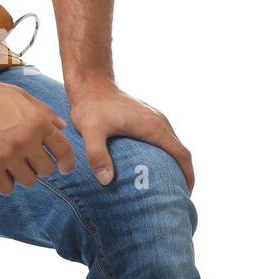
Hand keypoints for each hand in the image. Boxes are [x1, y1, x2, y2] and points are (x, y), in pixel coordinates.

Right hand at [0, 75, 75, 196]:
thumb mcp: (18, 95)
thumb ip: (43, 111)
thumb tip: (63, 128)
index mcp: (37, 121)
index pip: (65, 152)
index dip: (67, 163)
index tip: (64, 169)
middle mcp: (26, 140)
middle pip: (46, 170)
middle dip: (39, 166)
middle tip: (26, 158)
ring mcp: (7, 155)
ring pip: (29, 182)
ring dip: (22, 175)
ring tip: (10, 163)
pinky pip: (7, 188)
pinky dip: (4, 183)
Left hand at [68, 81, 194, 191]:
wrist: (90, 84)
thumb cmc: (91, 107)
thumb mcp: (90, 131)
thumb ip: (97, 154)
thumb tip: (106, 181)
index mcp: (153, 126)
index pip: (181, 154)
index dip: (188, 175)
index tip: (185, 193)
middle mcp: (159, 121)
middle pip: (180, 151)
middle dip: (182, 173)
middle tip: (174, 195)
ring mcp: (154, 117)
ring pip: (172, 144)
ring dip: (174, 163)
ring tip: (166, 185)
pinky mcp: (147, 117)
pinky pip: (163, 138)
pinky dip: (165, 154)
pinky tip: (153, 165)